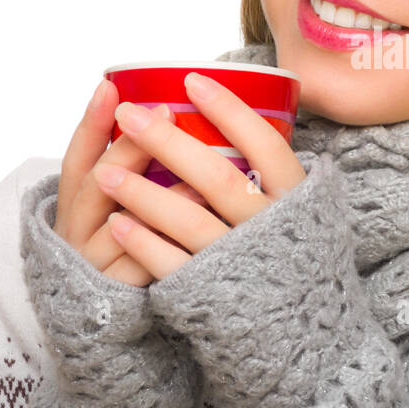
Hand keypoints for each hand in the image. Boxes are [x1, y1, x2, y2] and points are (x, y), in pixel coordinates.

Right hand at [54, 80, 210, 286]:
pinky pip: (145, 268)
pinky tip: (202, 224)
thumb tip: (173, 121)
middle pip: (97, 185)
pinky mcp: (121, 296)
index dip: (90, 123)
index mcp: (75, 207)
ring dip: (159, 194)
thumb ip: (131, 175)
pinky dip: (169, 244)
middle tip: (167, 113)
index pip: (75, 159)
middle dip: (131, 147)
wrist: (100, 331)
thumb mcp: (111, 212)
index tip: (110, 87)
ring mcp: (96, 266)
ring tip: (196, 167)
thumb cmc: (116, 255)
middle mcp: (79, 233)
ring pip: (122, 226)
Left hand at [92, 72, 307, 279]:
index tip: (192, 81)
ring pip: (189, 221)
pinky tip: (118, 220)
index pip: (265, 144)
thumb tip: (247, 108)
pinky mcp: (213, 292)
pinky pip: (173, 265)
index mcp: (295, 197)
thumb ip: (274, 169)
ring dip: (141, 193)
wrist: (300, 325)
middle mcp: (269, 227)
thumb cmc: (291, 247)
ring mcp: (240, 260)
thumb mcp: (303, 204)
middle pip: (218, 178)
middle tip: (131, 115)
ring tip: (105, 171)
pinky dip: (143, 242)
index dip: (230, 111)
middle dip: (168, 143)